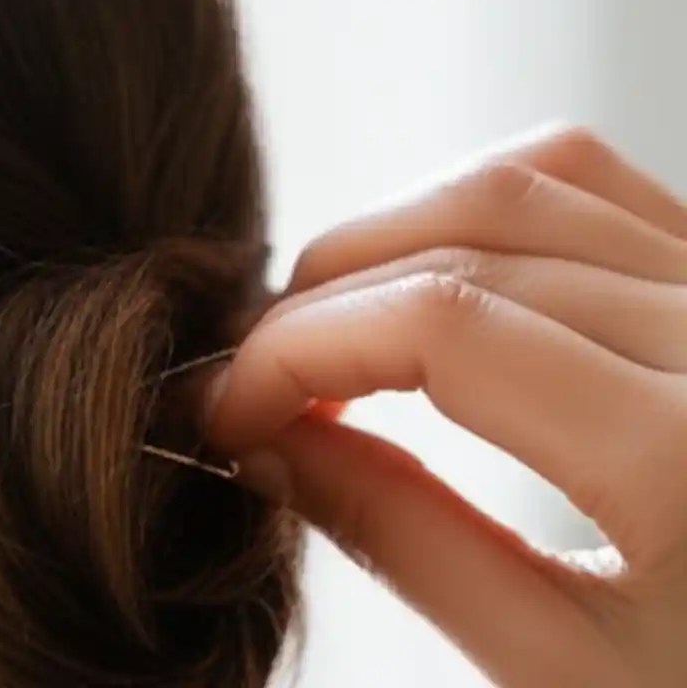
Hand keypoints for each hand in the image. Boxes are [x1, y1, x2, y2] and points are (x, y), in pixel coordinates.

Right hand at [204, 127, 686, 687]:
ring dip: (390, 236)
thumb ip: (405, 539)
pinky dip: (480, 207)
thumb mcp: (564, 667)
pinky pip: (595, 185)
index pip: (443, 325)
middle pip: (471, 233)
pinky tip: (426, 274)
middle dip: (323, 298)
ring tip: (328, 329)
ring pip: (528, 181)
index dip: (299, 350)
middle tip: (256, 378)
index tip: (225, 408)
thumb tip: (270, 442)